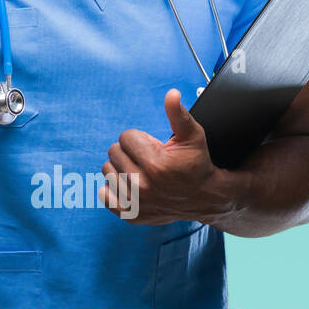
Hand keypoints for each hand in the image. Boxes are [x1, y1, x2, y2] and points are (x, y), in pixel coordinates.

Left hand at [99, 89, 236, 225]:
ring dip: (121, 167)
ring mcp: (136, 202)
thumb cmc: (197, 164)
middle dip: (130, 151)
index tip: (153, 146)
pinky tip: (130, 184)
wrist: (205, 198)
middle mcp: (144, 186)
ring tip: (140, 170)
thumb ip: (179, 114)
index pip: (126, 137)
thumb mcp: (193, 136)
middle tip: (148, 158)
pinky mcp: (131, 214)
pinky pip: (103, 194)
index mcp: (156, 164)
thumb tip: (171, 94)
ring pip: (107, 170)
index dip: (140, 139)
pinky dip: (112, 187)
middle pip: (114, 152)